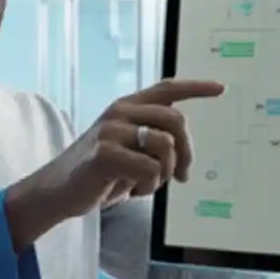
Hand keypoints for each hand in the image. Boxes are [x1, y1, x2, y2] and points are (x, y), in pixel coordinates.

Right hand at [5, 79, 224, 248]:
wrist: (59, 191)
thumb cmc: (99, 172)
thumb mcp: (129, 149)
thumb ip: (152, 139)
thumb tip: (184, 150)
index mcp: (127, 107)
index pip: (167, 89)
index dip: (196, 87)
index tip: (220, 88)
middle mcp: (120, 112)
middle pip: (176, 120)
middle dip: (186, 152)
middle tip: (182, 176)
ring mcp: (111, 130)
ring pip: (166, 146)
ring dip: (164, 173)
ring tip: (146, 184)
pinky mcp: (105, 153)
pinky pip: (150, 168)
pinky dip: (148, 186)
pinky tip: (132, 190)